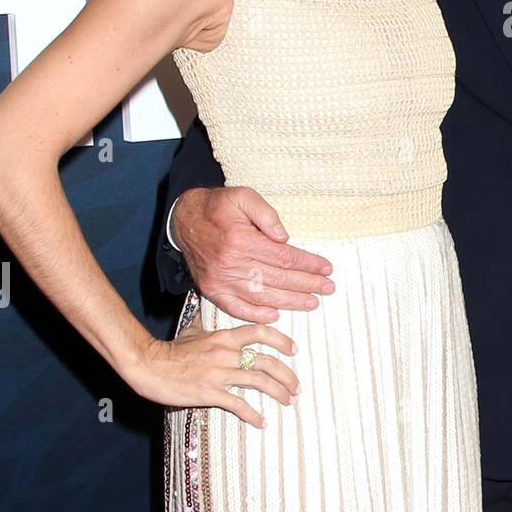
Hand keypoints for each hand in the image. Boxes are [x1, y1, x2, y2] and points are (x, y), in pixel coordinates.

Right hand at [127, 319, 300, 429]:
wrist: (148, 365)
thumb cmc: (171, 350)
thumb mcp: (195, 331)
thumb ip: (211, 326)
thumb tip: (214, 313)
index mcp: (224, 337)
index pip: (260, 333)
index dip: (281, 341)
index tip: (294, 350)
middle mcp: (226, 353)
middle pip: (267, 361)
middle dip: (287, 375)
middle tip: (297, 386)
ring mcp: (219, 373)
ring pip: (259, 381)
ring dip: (278, 392)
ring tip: (288, 401)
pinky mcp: (209, 392)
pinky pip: (238, 404)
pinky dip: (253, 414)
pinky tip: (263, 422)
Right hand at [172, 187, 334, 322]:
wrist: (184, 219)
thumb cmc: (218, 206)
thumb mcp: (243, 196)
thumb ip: (266, 214)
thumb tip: (285, 238)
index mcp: (241, 240)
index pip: (284, 257)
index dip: (308, 264)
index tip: (326, 268)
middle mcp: (231, 263)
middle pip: (278, 279)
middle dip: (307, 285)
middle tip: (328, 288)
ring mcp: (220, 280)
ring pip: (261, 295)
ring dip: (289, 302)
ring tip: (312, 303)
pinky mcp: (211, 289)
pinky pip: (235, 307)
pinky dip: (256, 314)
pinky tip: (275, 315)